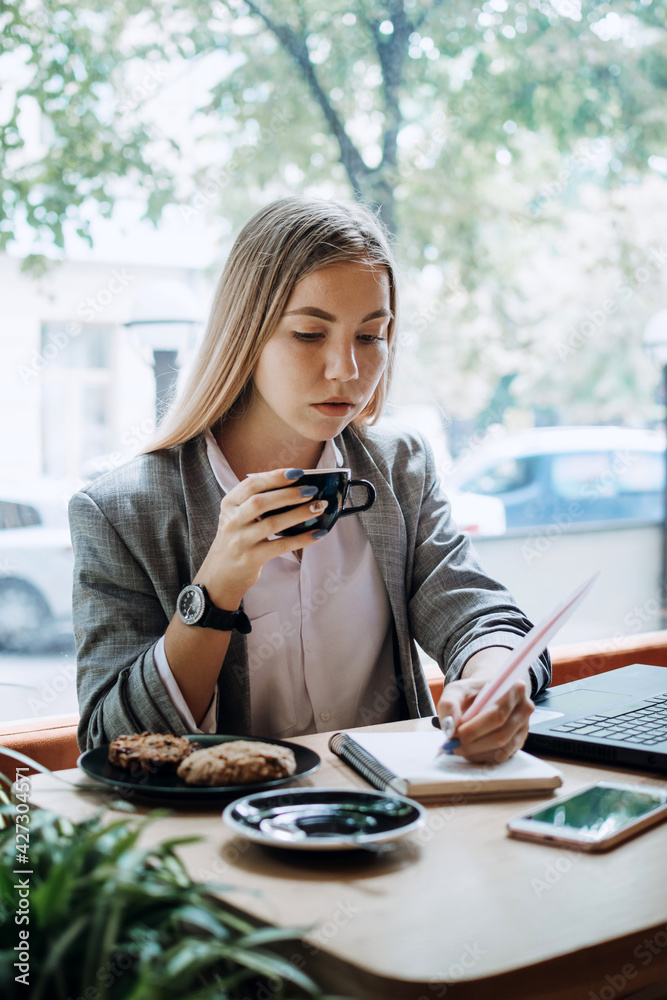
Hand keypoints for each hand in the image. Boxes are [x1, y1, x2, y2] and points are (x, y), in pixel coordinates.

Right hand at [194, 468, 326, 608]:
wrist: (219, 576)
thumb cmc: (235, 540)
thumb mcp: (237, 517)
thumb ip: (256, 502)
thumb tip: (295, 488)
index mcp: (229, 505)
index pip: (251, 484)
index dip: (274, 477)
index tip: (297, 473)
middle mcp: (232, 521)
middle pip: (260, 502)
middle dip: (288, 494)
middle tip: (312, 490)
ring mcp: (241, 541)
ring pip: (272, 523)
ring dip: (299, 514)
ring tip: (319, 507)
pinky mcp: (251, 558)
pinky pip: (281, 546)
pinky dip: (301, 539)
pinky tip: (317, 533)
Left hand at [437, 674, 534, 763]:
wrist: (486, 696)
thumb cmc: (473, 693)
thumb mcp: (456, 690)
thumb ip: (449, 705)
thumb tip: (450, 728)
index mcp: (513, 689)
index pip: (497, 714)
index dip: (475, 727)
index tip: (456, 733)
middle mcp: (524, 708)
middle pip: (500, 733)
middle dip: (473, 742)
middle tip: (453, 744)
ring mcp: (524, 727)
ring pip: (502, 747)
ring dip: (476, 751)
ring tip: (458, 746)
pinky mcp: (519, 742)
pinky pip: (503, 755)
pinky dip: (483, 756)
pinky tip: (470, 751)